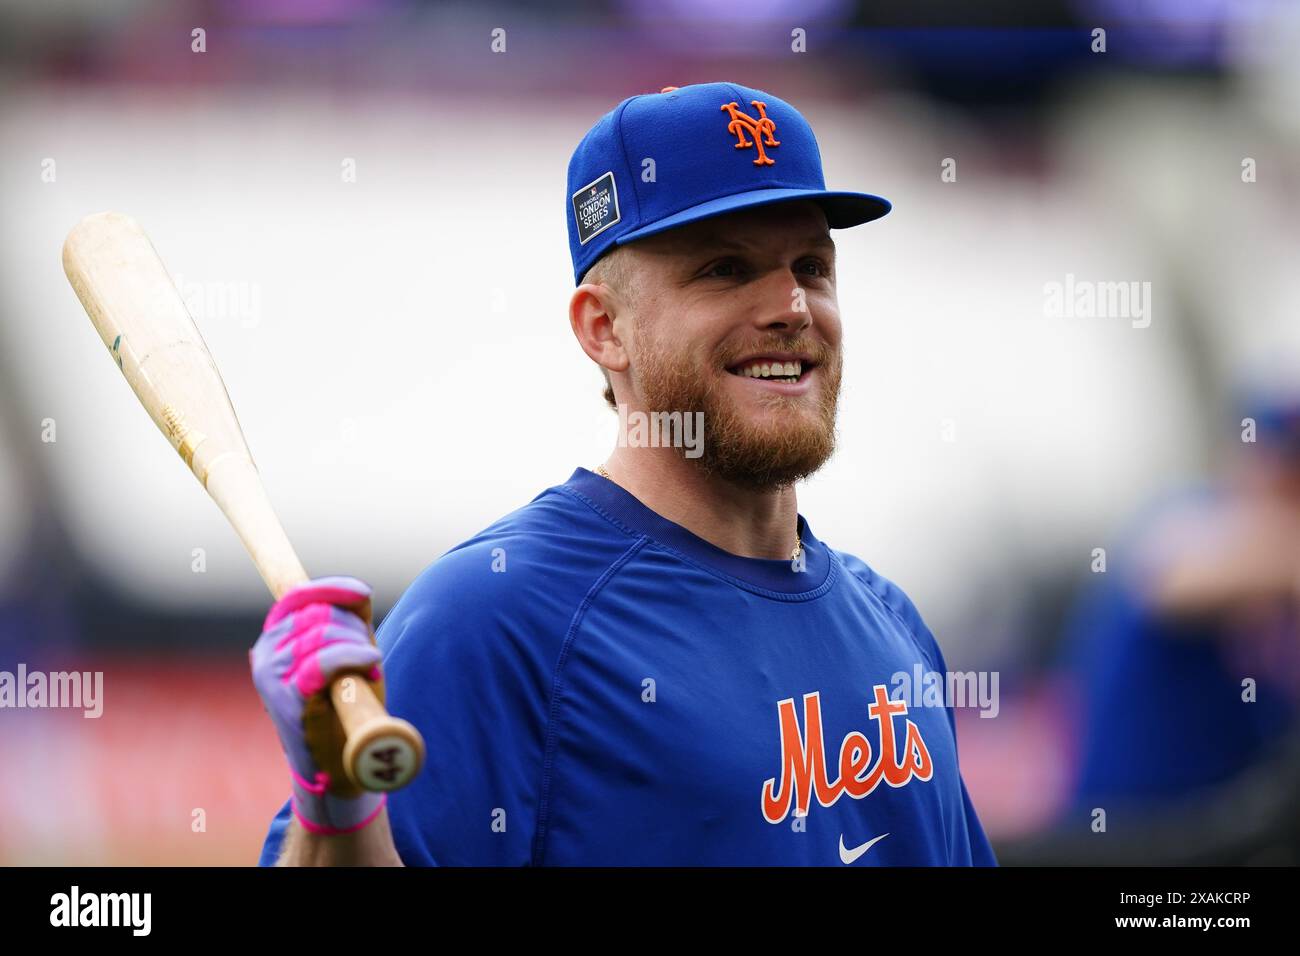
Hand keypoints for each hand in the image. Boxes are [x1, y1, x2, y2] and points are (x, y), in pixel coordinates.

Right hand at [250, 576, 386, 834]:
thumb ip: (349, 621)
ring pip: (324, 635)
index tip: (364, 594)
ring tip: (368, 670)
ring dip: (357, 646)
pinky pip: (321, 664)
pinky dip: (351, 657)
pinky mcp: (284, 700)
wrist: (336, 765)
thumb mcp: (348, 654)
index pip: (297, 597)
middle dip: (354, 629)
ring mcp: (271, 676)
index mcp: (275, 639)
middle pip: (318, 614)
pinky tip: (371, 662)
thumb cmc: (344, 706)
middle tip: (368, 657)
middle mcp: (265, 653)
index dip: (331, 589)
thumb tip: (359, 593)